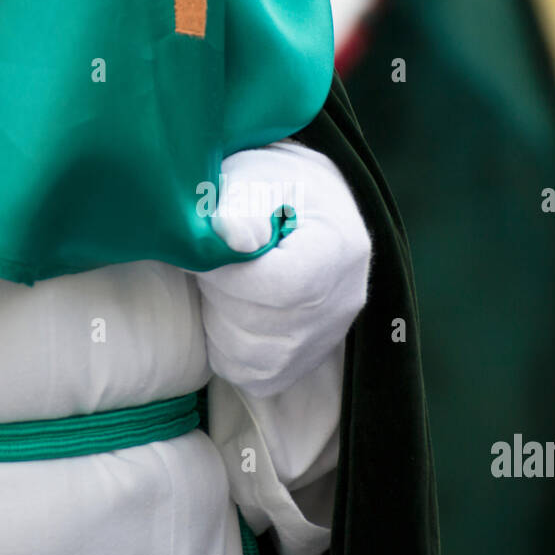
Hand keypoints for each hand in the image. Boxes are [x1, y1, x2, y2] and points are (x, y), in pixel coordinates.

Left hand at [195, 141, 370, 397]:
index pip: (278, 286)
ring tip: (227, 286)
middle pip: (258, 324)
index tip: (210, 250)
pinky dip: (230, 350)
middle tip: (216, 264)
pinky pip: (254, 377)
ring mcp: (329, 337)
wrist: (304, 207)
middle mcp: (344, 301)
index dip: (227, 275)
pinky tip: (234, 313)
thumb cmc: (274, 187)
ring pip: (249, 356)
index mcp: (338, 247)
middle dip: (218, 294)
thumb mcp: (255, 177)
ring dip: (219, 322)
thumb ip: (240, 205)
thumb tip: (230, 236)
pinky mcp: (307, 362)